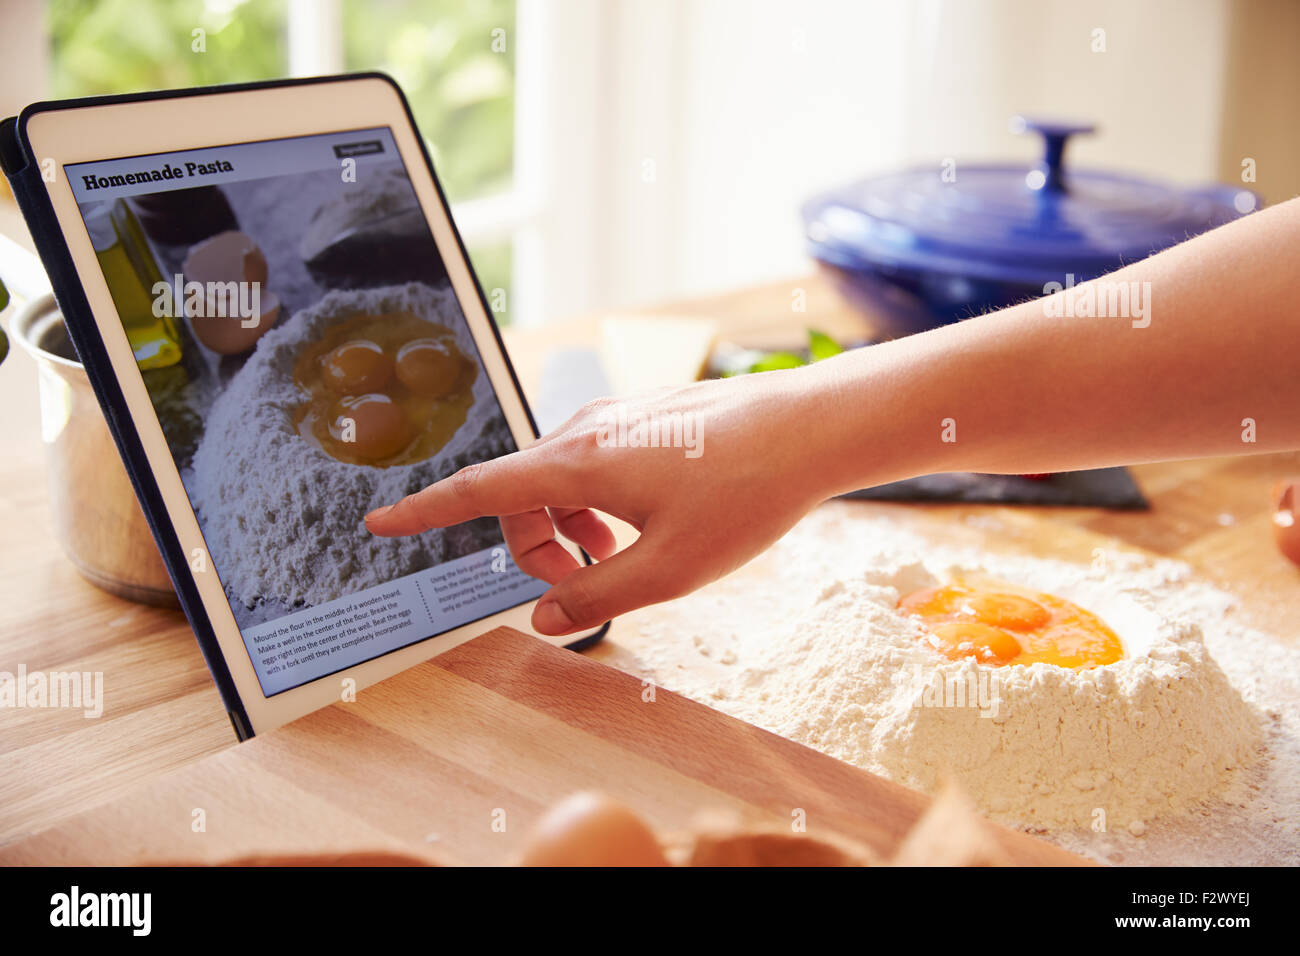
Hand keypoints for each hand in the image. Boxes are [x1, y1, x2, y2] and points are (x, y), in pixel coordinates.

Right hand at [365, 370, 832, 635]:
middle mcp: (585, 431)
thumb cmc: (744, 494)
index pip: (477, 492)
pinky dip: (601, 504)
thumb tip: (541, 616)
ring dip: (572, 528)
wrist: (811, 428)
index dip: (424, 513)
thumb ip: (593, 598)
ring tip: (622, 557)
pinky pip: (596, 464)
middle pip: (521, 496)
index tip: (379, 524)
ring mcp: (617, 419)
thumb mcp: (668, 569)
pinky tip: (648, 525)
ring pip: (561, 482)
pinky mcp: (646, 417)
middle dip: (535, 548)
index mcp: (575, 464)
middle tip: (584, 585)